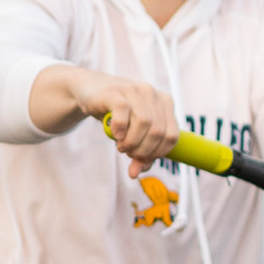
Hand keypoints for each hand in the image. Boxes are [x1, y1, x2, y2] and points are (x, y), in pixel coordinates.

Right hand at [61, 68, 177, 178]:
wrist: (91, 92)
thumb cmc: (117, 115)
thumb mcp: (132, 135)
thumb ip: (139, 154)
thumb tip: (135, 173)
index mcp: (165, 103)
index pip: (172, 136)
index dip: (158, 153)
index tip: (142, 158)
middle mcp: (153, 94)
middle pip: (158, 132)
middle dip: (143, 150)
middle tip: (128, 153)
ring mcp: (135, 90)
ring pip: (144, 123)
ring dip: (131, 142)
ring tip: (121, 146)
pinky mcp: (116, 92)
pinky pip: (123, 111)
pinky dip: (120, 128)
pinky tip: (115, 135)